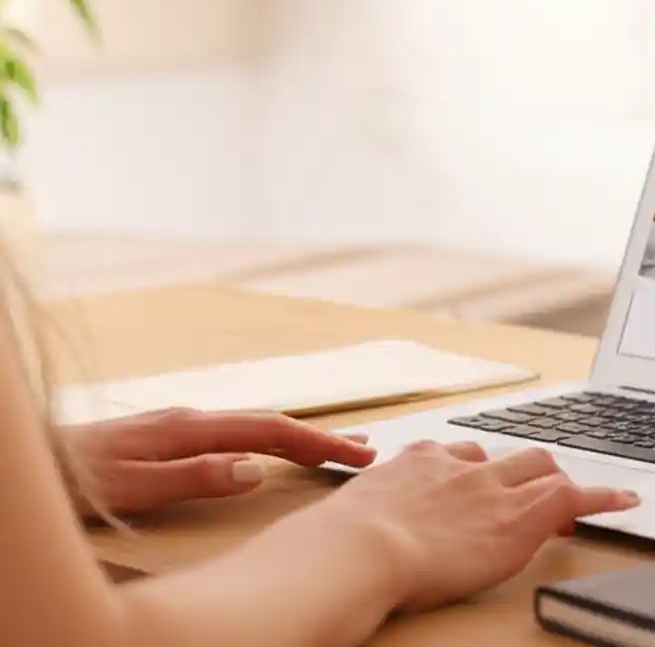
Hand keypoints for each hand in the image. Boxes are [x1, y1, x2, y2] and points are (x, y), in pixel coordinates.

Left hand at [64, 407, 376, 516]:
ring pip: (255, 427)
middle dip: (322, 435)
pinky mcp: (171, 434)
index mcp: (191, 427)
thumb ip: (195, 475)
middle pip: (272, 423)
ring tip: (334, 447)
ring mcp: (181, 423)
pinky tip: (273, 450)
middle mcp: (192, 418)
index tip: (358, 454)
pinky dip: (270, 439)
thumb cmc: (77, 480)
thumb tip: (254, 469)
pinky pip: (236, 433)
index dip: (320, 442)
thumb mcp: (134, 486)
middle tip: (366, 450)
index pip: (272, 431)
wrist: (37, 462)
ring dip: (299, 436)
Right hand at [322, 440, 639, 611]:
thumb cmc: (338, 547)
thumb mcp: (346, 520)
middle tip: (536, 493)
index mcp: (417, 463)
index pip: (458, 456)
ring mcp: (492, 487)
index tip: (481, 484)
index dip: (480, 474)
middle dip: (528, 469)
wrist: (359, 550)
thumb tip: (335, 536)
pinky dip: (603, 496)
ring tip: (583, 498)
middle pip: (509, 454)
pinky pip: (573, 496)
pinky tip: (624, 501)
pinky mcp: (520, 514)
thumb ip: (358, 519)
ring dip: (560, 483)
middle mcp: (460, 466)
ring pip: (543, 468)